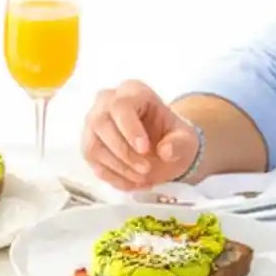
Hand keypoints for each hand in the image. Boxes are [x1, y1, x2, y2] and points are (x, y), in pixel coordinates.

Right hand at [81, 80, 200, 189]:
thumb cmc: (172, 136)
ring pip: (93, 147)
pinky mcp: (90, 147)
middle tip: (146, 170)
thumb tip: (166, 151)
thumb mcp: (185, 139)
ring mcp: (93, 125)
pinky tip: (134, 183)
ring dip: (119, 168)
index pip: (120, 106)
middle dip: (123, 152)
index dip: (130, 129)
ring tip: (143, 179)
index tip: (145, 149)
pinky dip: (115, 179)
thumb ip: (180, 143)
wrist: (164, 149)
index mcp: (132, 92)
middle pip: (101, 124)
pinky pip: (94, 165)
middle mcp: (106, 103)